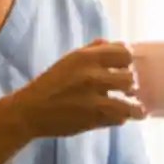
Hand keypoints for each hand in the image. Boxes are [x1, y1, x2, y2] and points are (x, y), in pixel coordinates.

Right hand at [7, 40, 146, 138]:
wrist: (30, 111)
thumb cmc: (51, 84)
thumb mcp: (69, 60)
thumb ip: (92, 50)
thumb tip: (112, 43)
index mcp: (85, 57)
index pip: (125, 52)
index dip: (128, 61)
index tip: (126, 67)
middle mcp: (91, 76)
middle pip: (130, 77)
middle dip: (131, 84)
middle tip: (127, 89)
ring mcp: (93, 99)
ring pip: (129, 102)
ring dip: (132, 106)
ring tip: (133, 107)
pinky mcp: (93, 120)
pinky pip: (120, 118)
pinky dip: (121, 118)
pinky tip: (118, 116)